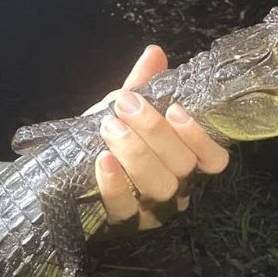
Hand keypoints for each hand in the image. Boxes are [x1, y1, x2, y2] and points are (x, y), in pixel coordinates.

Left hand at [92, 45, 229, 229]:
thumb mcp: (122, 109)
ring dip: (136, 153)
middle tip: (126, 105)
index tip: (175, 109)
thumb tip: (154, 53)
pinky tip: (102, 159)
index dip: (200, 137)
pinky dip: (114, 182)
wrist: (63, 168)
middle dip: (156, 133)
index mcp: (184, 162)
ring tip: (110, 126)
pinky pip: (123, 208)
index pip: (213, 160)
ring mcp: (150, 211)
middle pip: (182, 168)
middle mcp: (175, 190)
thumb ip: (142, 85)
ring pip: (158, 188)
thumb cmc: (105, 138)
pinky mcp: (120, 223)